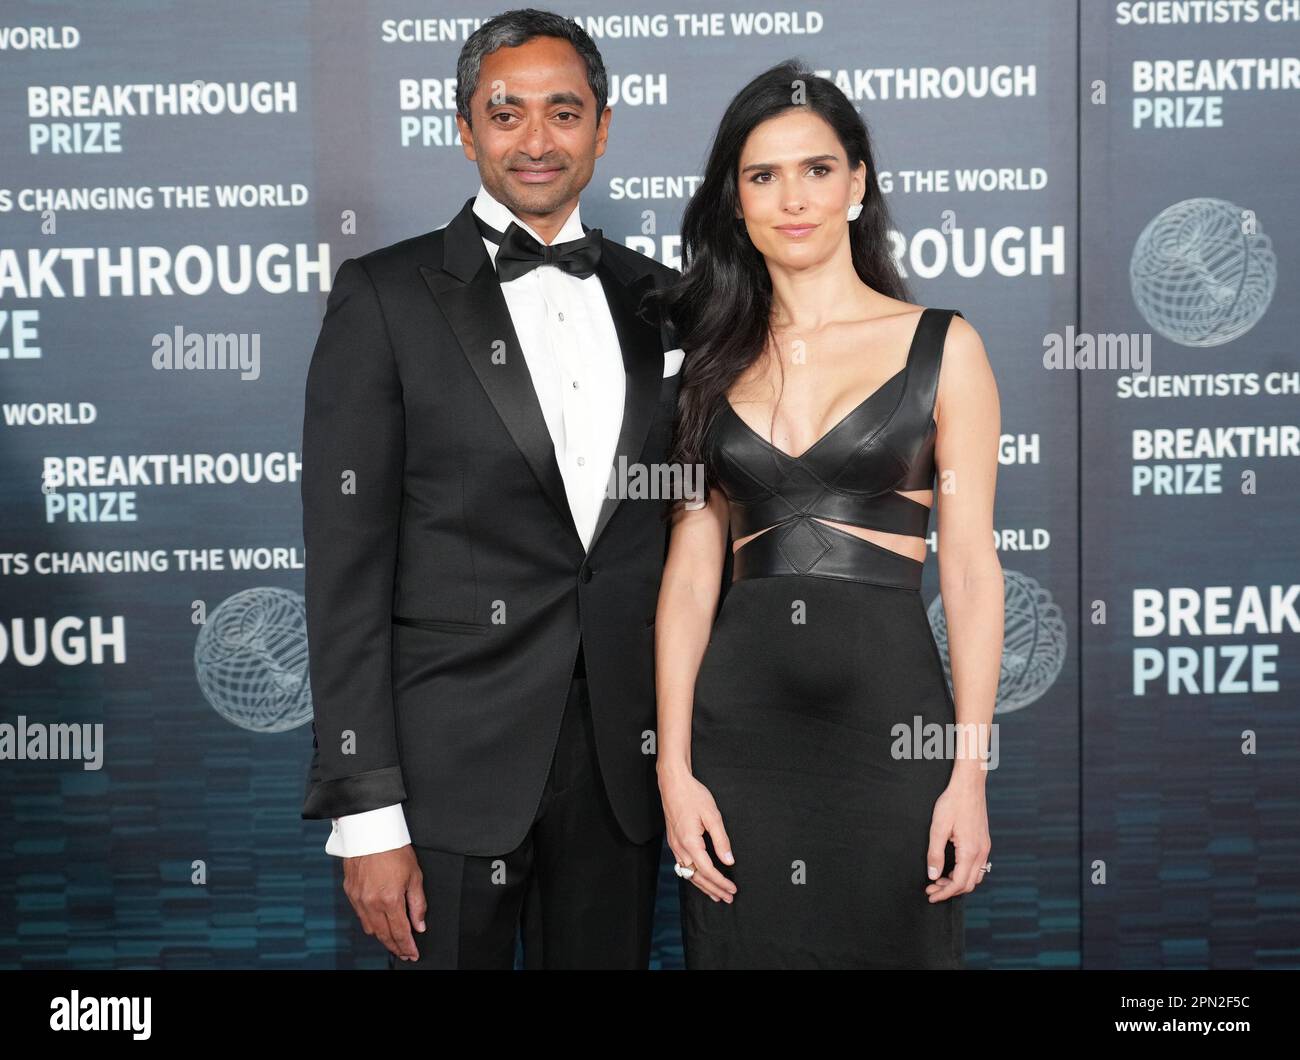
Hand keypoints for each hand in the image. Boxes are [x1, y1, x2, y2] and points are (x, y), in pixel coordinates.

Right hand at [342, 844, 426, 959]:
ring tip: (393, 942)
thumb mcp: (414, 875)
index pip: (400, 932)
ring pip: (370, 929)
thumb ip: (417, 904)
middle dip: (395, 947)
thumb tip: (419, 925)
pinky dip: (370, 924)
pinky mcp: (350, 893)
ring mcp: (358, 899)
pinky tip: (378, 924)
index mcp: (390, 899)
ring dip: (382, 938)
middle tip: (404, 953)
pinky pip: (360, 916)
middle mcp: (371, 903)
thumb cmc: (394, 849)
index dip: (407, 946)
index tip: (412, 954)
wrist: (370, 831)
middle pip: (384, 935)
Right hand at [658, 765, 736, 903]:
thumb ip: (721, 840)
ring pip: (688, 874)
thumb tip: (729, 861)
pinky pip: (683, 866)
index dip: (721, 882)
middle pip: (697, 877)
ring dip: (703, 886)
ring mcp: (674, 846)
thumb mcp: (712, 816)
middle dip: (713, 889)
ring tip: (716, 895)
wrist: (673, 783)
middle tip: (728, 898)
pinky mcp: (674, 842)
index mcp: (690, 842)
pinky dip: (694, 876)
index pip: (707, 871)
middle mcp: (680, 848)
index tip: (732, 889)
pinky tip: (701, 878)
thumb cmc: (693, 796)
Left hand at [924, 776, 990, 902]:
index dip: (944, 893)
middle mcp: (981, 852)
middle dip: (949, 890)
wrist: (969, 785)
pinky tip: (951, 869)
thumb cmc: (952, 803)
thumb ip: (935, 854)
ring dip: (958, 882)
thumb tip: (933, 876)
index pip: (959, 883)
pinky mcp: (984, 842)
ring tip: (939, 880)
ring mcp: (985, 847)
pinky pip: (978, 866)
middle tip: (931, 888)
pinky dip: (965, 873)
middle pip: (969, 884)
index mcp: (970, 851)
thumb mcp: (938, 828)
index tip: (930, 895)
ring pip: (975, 876)